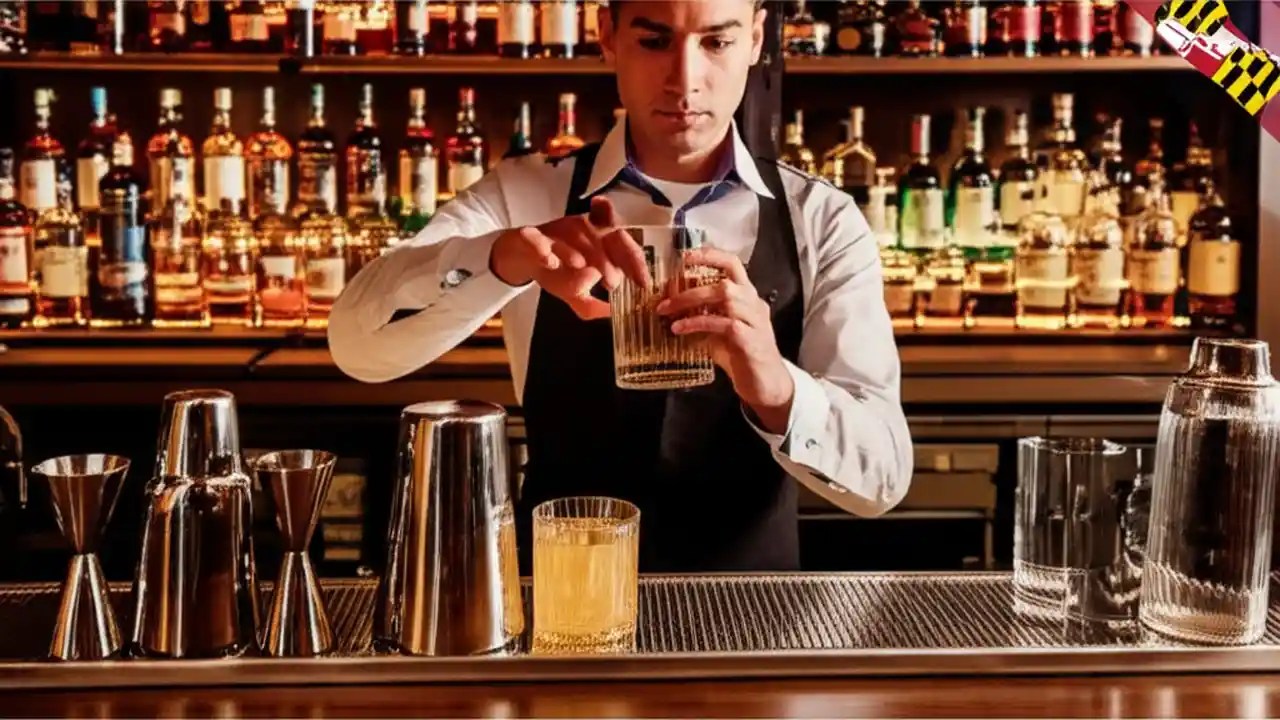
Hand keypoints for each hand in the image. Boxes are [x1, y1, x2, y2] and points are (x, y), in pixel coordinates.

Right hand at [490, 197, 647, 319]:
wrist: (519, 258)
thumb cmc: (555, 271)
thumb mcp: (576, 293)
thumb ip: (594, 307)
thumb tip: (613, 315)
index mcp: (598, 240)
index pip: (624, 245)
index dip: (635, 262)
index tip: (642, 283)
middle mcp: (581, 230)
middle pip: (601, 237)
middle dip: (608, 260)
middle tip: (611, 284)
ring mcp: (556, 231)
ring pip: (571, 235)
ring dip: (577, 251)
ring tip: (582, 267)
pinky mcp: (530, 235)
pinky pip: (537, 238)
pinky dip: (544, 249)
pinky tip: (550, 263)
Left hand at [657, 247, 794, 433]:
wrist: (767, 386)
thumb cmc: (743, 357)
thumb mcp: (719, 332)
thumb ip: (702, 317)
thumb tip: (671, 311)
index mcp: (748, 297)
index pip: (734, 264)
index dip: (711, 255)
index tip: (685, 257)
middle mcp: (754, 304)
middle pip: (725, 281)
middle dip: (690, 286)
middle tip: (664, 297)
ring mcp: (755, 321)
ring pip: (726, 297)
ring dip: (692, 301)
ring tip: (668, 311)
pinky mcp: (750, 340)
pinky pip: (723, 324)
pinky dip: (698, 324)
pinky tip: (680, 329)